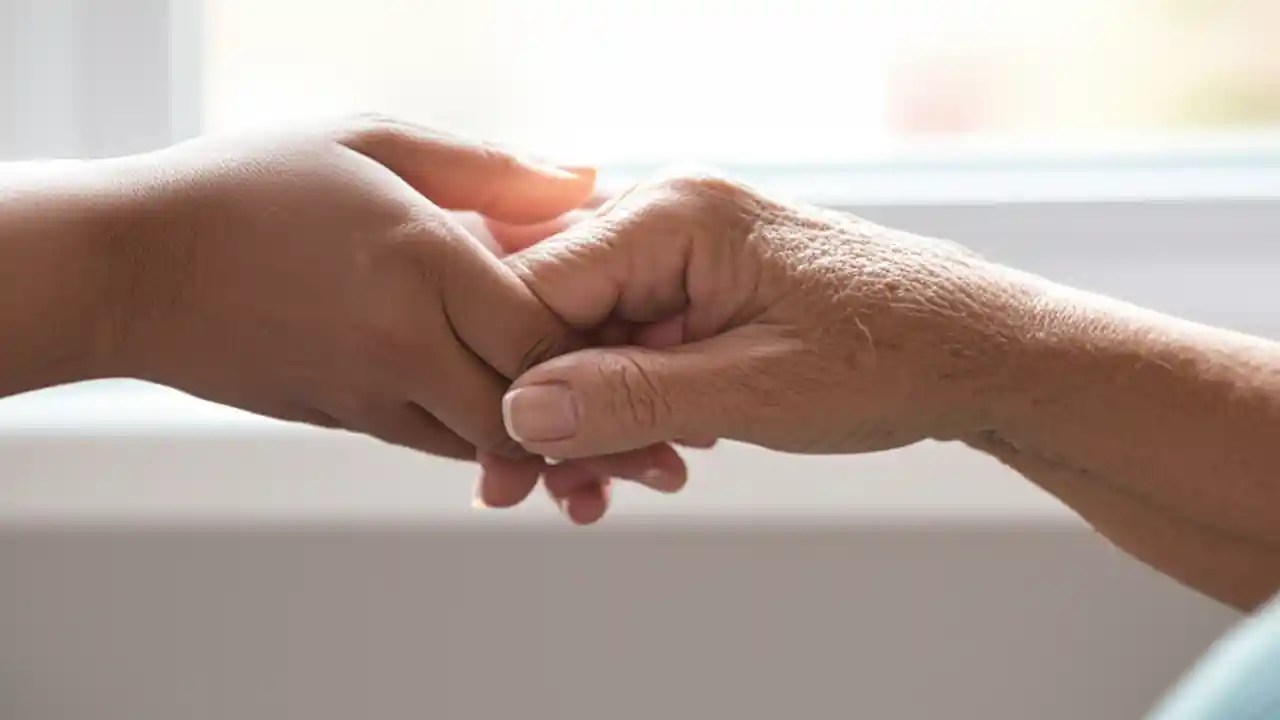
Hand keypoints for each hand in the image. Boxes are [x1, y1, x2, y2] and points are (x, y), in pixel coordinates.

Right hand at [98, 116, 594, 458]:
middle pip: (534, 404)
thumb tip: (586, 180)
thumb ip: (490, 170)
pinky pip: (438, 441)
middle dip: (585, 396)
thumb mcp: (372, 142)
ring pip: (491, 439)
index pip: (550, 329)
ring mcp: (371, 394)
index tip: (624, 310)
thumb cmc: (250, 188)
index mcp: (421, 261)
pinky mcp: (348, 421)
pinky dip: (477, 427)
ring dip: (537, 422)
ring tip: (578, 391)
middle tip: (626, 376)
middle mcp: (403, 344)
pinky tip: (493, 388)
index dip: (599, 331)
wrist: (131, 268)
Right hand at [503, 170, 1033, 459]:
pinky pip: (633, 350)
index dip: (513, 384)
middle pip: (556, 317)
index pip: (539, 289)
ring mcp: (686, 255)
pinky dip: (627, 411)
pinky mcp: (703, 292)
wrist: (981, 353)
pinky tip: (638, 467)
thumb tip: (523, 413)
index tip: (505, 468)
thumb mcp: (754, 390)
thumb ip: (630, 399)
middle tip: (536, 494)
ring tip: (593, 496)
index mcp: (674, 214)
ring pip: (588, 342)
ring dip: (585, 423)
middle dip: (545, 413)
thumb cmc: (893, 353)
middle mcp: (670, 219)